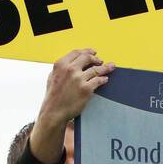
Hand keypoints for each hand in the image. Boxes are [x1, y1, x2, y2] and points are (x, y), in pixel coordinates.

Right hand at [30, 49, 114, 163]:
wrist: (54, 111)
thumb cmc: (53, 96)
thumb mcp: (52, 77)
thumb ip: (61, 68)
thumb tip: (71, 63)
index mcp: (61, 64)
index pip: (77, 52)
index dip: (86, 51)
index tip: (92, 52)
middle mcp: (70, 69)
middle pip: (87, 58)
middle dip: (96, 58)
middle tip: (100, 60)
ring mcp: (79, 79)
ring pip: (96, 69)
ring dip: (105, 67)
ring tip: (110, 67)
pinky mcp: (86, 89)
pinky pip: (99, 80)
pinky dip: (103, 79)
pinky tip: (105, 79)